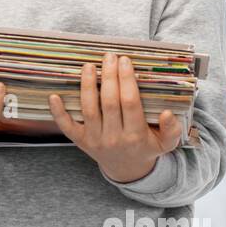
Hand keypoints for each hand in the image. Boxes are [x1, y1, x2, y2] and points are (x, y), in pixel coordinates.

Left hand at [47, 52, 182, 182]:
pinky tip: (53, 96)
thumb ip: (172, 129)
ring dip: (86, 85)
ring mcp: (94, 139)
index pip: (130, 102)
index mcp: (136, 135)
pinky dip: (58, 112)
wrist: (126, 169)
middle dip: (109, 76)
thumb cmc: (146, 148)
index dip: (126, 80)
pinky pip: (66, 126)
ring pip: (88, 109)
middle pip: (109, 102)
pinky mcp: (80, 141)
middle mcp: (113, 137)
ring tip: (88, 65)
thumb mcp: (166, 143)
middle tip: (109, 57)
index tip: (125, 61)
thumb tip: (167, 112)